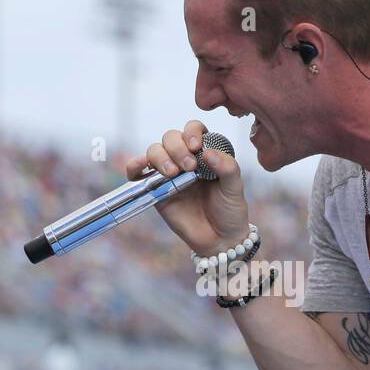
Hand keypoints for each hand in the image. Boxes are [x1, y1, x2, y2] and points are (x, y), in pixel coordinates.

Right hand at [124, 120, 248, 255]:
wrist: (219, 239)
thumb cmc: (229, 211)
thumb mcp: (235, 188)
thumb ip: (227, 167)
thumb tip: (207, 151)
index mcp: (205, 153)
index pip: (194, 130)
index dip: (192, 133)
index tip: (197, 147)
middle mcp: (185, 159)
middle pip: (171, 138)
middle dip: (177, 148)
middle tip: (189, 167)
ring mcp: (169, 173)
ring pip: (155, 151)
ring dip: (160, 157)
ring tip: (173, 174)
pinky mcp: (155, 190)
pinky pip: (138, 172)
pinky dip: (134, 165)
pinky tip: (140, 167)